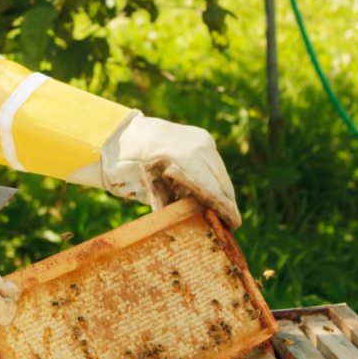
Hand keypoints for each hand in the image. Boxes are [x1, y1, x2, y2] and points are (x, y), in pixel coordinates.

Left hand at [100, 114, 240, 228]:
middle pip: (222, 181)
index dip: (225, 209)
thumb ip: (172, 204)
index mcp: (182, 160)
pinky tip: (207, 191)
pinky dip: (212, 177)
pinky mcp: (202, 135)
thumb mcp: (148, 189)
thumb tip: (192, 221)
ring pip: (220, 171)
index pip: (213, 190)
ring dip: (221, 190)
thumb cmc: (130, 166)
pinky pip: (213, 162)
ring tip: (220, 209)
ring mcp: (202, 138)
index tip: (235, 224)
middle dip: (227, 202)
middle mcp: (197, 146)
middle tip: (231, 222)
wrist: (123, 135)